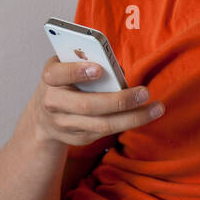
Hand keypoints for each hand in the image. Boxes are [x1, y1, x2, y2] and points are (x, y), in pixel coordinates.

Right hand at [31, 56, 165, 147]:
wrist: (43, 117)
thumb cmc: (63, 82)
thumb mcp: (67, 66)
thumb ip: (85, 62)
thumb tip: (117, 71)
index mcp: (49, 78)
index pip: (58, 75)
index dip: (77, 72)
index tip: (98, 69)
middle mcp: (53, 103)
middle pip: (87, 105)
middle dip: (119, 100)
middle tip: (144, 92)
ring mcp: (65, 125)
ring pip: (102, 124)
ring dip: (133, 118)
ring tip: (156, 108)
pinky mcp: (78, 138)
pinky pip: (106, 132)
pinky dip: (127, 123)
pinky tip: (145, 115)